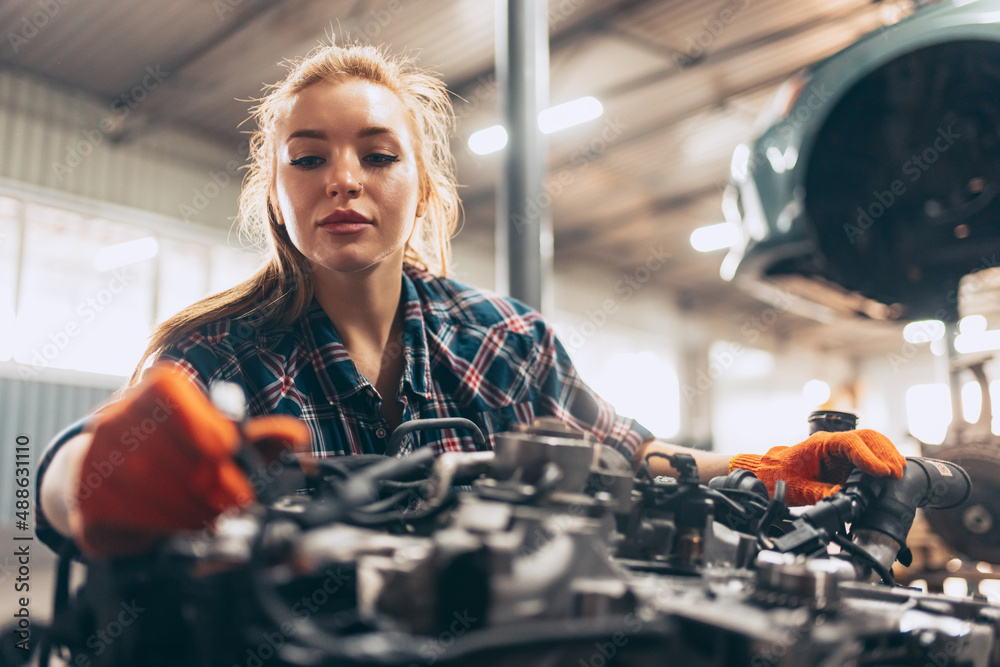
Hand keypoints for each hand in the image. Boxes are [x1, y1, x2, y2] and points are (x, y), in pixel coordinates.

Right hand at [70, 366, 310, 556]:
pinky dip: (164, 530)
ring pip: (155, 492)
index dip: (212, 435)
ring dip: (194, 511)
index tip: (229, 454)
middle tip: (236, 501)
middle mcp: (119, 418)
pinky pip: (130, 522)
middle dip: (214, 485)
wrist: (108, 472)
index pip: (188, 407)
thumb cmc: (178, 448)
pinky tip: (179, 529)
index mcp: (160, 389)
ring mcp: (95, 461)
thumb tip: (297, 440)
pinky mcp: (86, 504)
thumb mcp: (219, 436)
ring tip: (213, 517)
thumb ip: (258, 438)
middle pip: (176, 457)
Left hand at [728, 429, 905, 505]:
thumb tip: (841, 497)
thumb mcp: (796, 489)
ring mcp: (842, 451)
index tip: (882, 472)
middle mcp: (833, 443)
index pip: (850, 443)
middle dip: (884, 453)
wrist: (769, 474)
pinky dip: (882, 461)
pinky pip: (869, 455)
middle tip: (896, 474)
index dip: (869, 457)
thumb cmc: (778, 477)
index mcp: (820, 444)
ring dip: (887, 455)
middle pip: (867, 438)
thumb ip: (818, 493)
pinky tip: (891, 472)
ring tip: (898, 473)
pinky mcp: (846, 461)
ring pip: (871, 443)